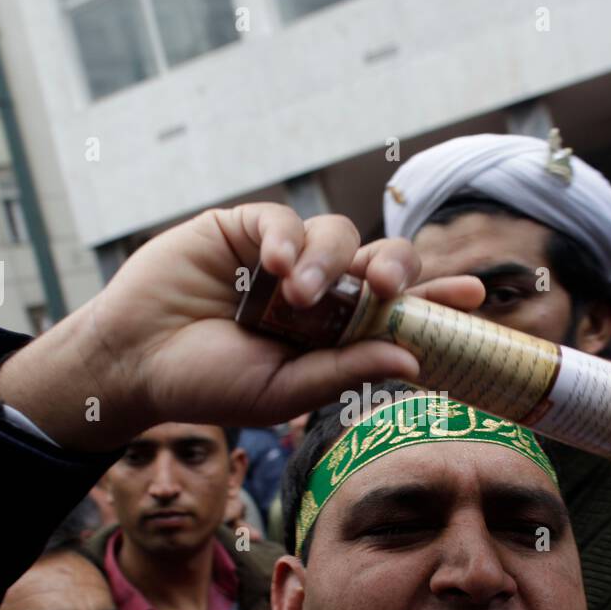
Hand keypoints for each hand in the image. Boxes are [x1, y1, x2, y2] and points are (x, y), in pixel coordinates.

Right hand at [0, 203, 482, 450]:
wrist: (134, 363)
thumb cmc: (207, 385)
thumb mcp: (283, 390)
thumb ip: (345, 371)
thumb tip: (414, 359)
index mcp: (335, 333)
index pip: (399, 312)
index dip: (437, 300)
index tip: (476, 297)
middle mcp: (320, 291)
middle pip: (381, 262)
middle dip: (398, 267)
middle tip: (393, 289)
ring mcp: (284, 257)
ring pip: (337, 236)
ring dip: (329, 265)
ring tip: (297, 300)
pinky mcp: (245, 229)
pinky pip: (286, 219)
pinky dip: (290, 239)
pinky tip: (276, 268)